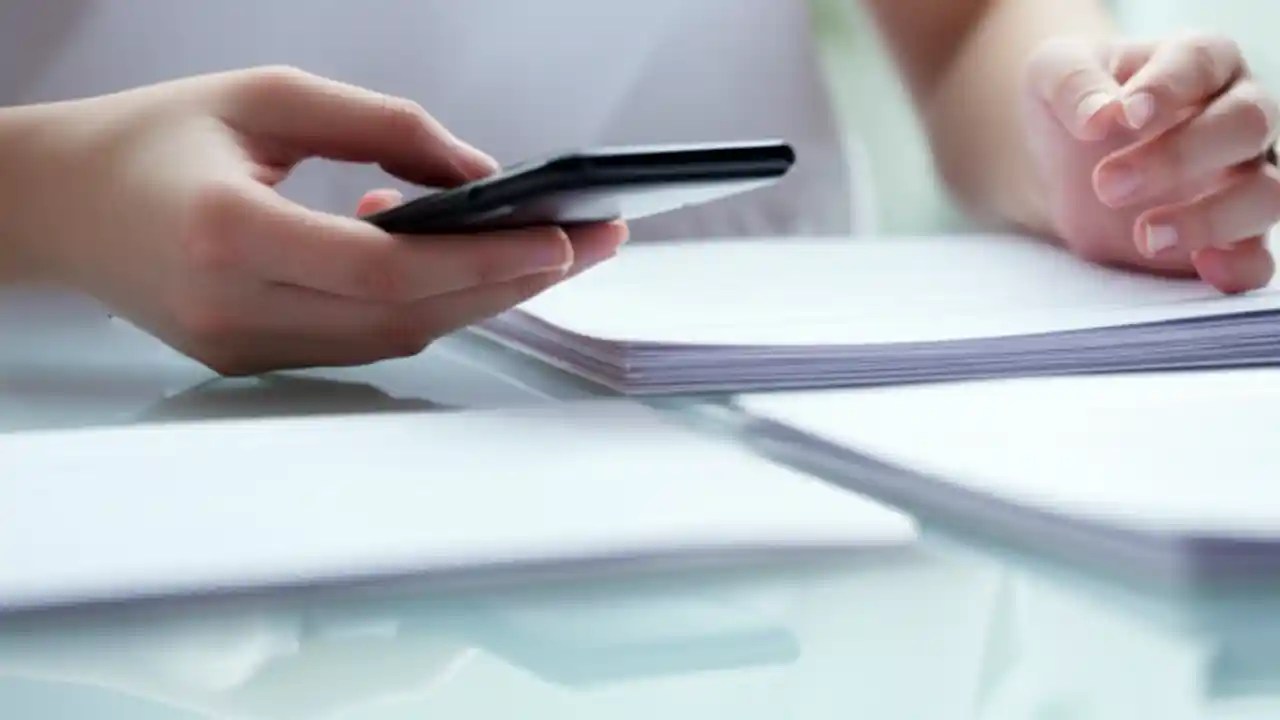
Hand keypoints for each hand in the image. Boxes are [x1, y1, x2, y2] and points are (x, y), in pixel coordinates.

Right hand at [0, 66, 625, 373]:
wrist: (57, 204)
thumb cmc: (152, 137)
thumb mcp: (267, 94)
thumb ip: (383, 127)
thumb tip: (480, 174)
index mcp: (228, 233)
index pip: (385, 269)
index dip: (483, 261)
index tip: (562, 241)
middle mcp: (236, 308)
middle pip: (408, 318)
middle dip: (511, 284)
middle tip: (591, 248)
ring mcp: (243, 348)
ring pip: (395, 339)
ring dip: (478, 298)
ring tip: (545, 254)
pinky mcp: (251, 361)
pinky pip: (364, 342)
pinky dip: (422, 306)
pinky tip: (455, 264)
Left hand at [1023, 34, 1278, 292]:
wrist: (1069, 164)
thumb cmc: (1075, 105)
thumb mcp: (1052, 75)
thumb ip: (1072, 83)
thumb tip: (1099, 116)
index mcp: (1200, 61)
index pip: (1201, 63)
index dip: (1168, 88)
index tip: (1125, 117)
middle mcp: (1236, 114)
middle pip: (1245, 125)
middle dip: (1179, 156)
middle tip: (1106, 184)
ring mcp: (1242, 177)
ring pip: (1265, 193)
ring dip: (1211, 218)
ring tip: (1145, 236)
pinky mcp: (1230, 237)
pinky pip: (1258, 258)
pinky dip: (1239, 267)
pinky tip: (1201, 267)